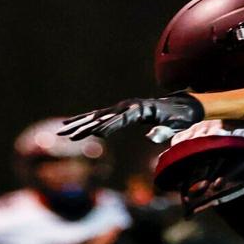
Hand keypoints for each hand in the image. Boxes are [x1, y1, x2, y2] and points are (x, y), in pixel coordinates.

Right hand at [61, 93, 202, 140]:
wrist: (183, 106)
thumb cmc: (181, 119)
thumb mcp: (177, 127)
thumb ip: (165, 132)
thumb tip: (149, 138)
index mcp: (140, 110)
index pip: (121, 120)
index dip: (109, 127)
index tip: (95, 134)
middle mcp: (127, 106)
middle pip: (102, 117)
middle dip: (85, 126)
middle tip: (69, 136)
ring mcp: (121, 107)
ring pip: (96, 116)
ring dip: (78, 124)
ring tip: (61, 132)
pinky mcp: (119, 111)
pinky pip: (98, 115)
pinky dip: (84, 119)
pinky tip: (70, 124)